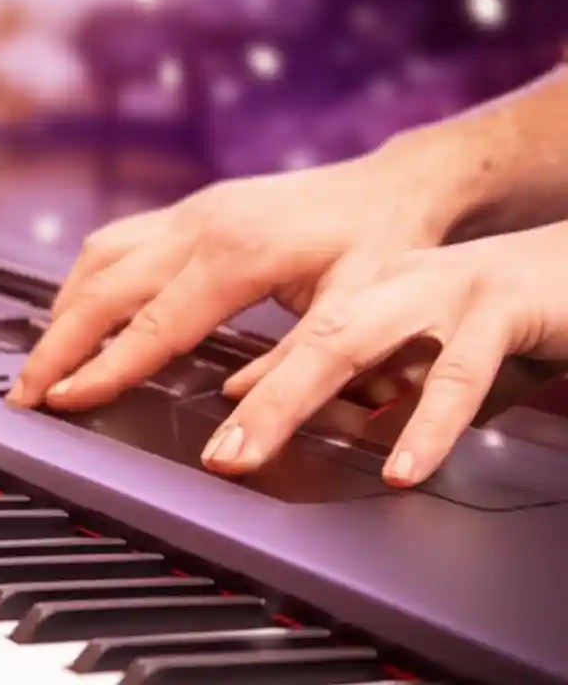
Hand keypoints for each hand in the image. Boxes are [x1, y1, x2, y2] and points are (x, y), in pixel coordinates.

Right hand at [8, 135, 484, 411]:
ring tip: (44, 362)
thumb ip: (291, 371)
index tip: (59, 400)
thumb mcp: (356, 312)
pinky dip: (86, 283)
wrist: (397, 182)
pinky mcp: (189, 210)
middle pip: (103, 289)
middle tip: (23, 394)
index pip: (150, 325)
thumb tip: (235, 427)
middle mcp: (199, 224)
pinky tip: (80, 312)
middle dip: (56, 345)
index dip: (100, 368)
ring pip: (98, 258)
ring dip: (64, 311)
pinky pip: (117, 243)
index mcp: (237, 253)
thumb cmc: (384, 243)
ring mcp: (189, 212)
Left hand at [207, 222, 567, 486]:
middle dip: (256, 400)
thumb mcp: (448, 355)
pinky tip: (402, 467)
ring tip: (253, 450)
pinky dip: (426, 425)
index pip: (306, 339)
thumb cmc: (530, 312)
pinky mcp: (506, 307)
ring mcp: (448, 288)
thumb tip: (345, 424)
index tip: (220, 432)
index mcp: (383, 288)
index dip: (257, 384)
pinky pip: (457, 374)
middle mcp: (401, 281)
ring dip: (291, 400)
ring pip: (349, 343)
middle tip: (218, 455)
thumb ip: (395, 386)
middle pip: (310, 340)